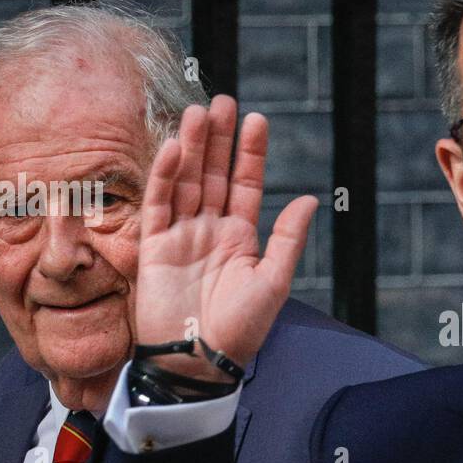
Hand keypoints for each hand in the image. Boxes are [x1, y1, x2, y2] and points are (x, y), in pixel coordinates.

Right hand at [134, 95, 315, 380]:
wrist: (197, 361)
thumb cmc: (239, 329)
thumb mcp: (273, 282)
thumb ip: (288, 239)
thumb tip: (309, 199)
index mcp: (240, 238)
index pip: (245, 185)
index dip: (250, 153)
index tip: (257, 120)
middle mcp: (209, 231)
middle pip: (213, 174)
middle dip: (219, 139)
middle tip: (225, 102)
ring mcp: (180, 236)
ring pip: (187, 182)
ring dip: (193, 148)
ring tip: (201, 112)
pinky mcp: (153, 247)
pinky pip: (158, 204)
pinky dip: (165, 176)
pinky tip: (175, 149)